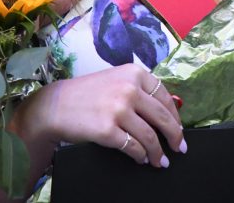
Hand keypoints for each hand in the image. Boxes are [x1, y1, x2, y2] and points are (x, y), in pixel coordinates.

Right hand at [37, 64, 184, 167]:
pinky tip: (141, 158)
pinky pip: (133, 147)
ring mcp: (119, 109)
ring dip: (158, 152)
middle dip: (174, 136)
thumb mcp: (115, 80)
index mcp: (134, 73)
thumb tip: (166, 111)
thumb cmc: (85, 94)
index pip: (164, 97)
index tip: (179, 128)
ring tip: (160, 160)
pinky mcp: (108, 130)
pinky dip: (141, 156)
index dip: (175, 117)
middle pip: (162, 117)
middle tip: (179, 148)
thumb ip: (138, 90)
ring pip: (150, 136)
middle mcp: (129, 89)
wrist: (54, 106)